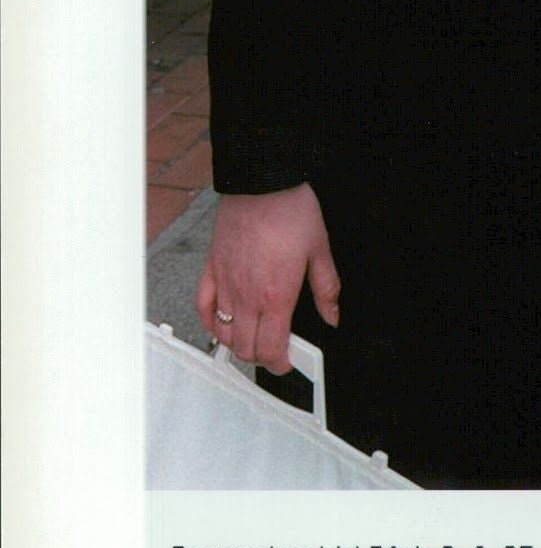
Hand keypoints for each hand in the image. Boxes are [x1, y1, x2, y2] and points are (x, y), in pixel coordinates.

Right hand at [195, 184, 339, 374]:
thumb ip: (326, 289)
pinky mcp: (211, 269)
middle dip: (261, 357)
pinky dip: (209, 322)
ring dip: (237, 342)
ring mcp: (225, 284)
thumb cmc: (291, 211)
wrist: (262, 182)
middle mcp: (247, 296)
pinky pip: (202, 307)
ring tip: (253, 336)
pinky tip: (221, 322)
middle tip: (275, 348)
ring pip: (222, 333)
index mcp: (277, 296)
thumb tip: (332, 316)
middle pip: (245, 348)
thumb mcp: (320, 250)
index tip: (288, 362)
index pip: (271, 349)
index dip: (280, 365)